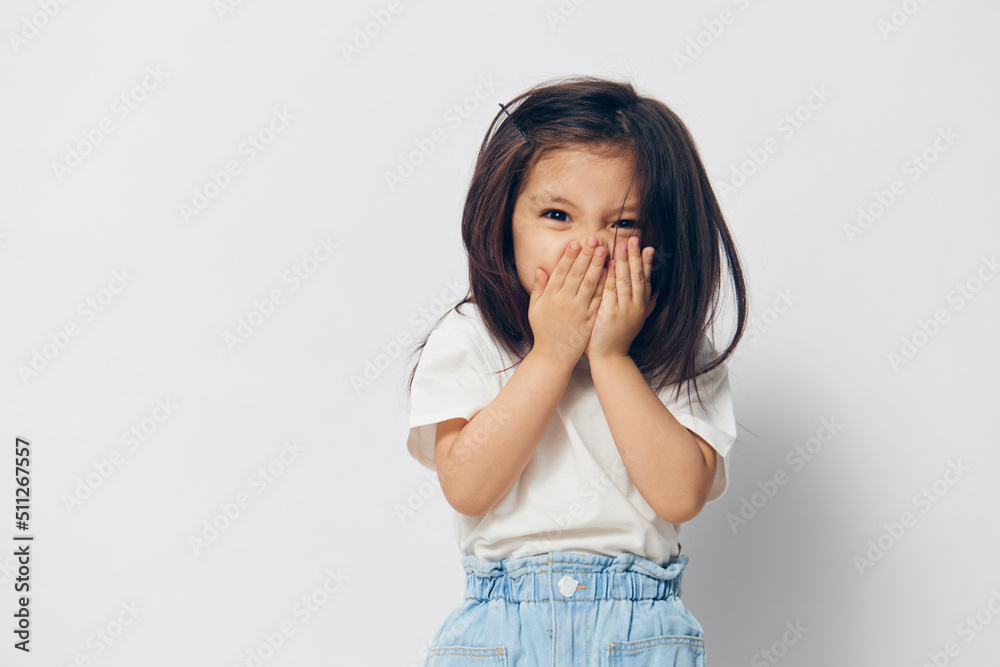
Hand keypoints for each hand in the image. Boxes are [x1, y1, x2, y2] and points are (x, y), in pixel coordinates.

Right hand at [528, 237, 607, 368]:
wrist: (553, 355)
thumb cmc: (543, 332)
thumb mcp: (534, 309)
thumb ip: (538, 288)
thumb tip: (540, 269)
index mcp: (550, 296)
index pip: (561, 271)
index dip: (569, 256)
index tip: (576, 243)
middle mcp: (564, 300)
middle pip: (577, 273)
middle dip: (586, 255)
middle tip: (594, 240)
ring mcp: (578, 309)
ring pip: (590, 283)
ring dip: (598, 265)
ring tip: (604, 251)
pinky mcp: (589, 318)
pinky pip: (599, 298)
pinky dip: (605, 285)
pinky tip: (610, 273)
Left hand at [585, 236, 657, 359]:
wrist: (610, 358)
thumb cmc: (619, 339)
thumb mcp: (636, 321)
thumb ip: (647, 307)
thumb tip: (658, 294)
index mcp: (640, 307)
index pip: (646, 281)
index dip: (646, 264)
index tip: (648, 248)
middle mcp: (635, 307)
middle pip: (637, 277)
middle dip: (635, 257)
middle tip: (633, 239)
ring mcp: (623, 310)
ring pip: (625, 280)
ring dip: (624, 261)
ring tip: (622, 244)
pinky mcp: (610, 313)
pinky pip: (611, 291)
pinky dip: (612, 277)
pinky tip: (610, 264)